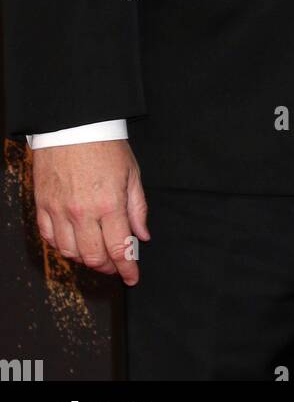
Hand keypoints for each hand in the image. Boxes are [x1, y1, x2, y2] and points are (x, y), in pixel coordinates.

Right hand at [32, 140, 149, 284]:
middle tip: (116, 266)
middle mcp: (83, 212)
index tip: (133, 278)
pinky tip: (73, 244)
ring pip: (70, 253)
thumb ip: (137, 207)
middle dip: (108, 267)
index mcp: (109, 204)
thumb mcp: (132, 172)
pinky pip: (49, 238)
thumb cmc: (106, 145)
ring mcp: (59, 211)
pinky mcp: (43, 205)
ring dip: (85, 260)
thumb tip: (142, 235)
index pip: (120, 249)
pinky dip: (62, 248)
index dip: (127, 269)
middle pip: (94, 257)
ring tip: (96, 256)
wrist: (73, 123)